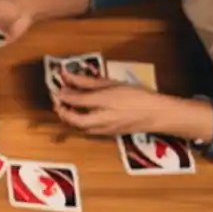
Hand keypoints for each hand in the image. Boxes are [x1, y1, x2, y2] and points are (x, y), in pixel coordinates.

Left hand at [53, 73, 173, 135]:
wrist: (157, 114)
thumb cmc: (137, 96)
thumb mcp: (112, 83)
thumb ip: (88, 81)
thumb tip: (68, 76)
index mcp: (105, 102)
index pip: (76, 100)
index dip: (62, 93)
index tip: (55, 87)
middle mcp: (103, 119)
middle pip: (73, 119)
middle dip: (61, 110)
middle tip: (57, 99)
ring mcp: (105, 130)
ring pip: (79, 127)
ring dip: (68, 117)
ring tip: (66, 105)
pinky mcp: (107, 135)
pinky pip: (87, 130)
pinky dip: (79, 122)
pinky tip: (80, 113)